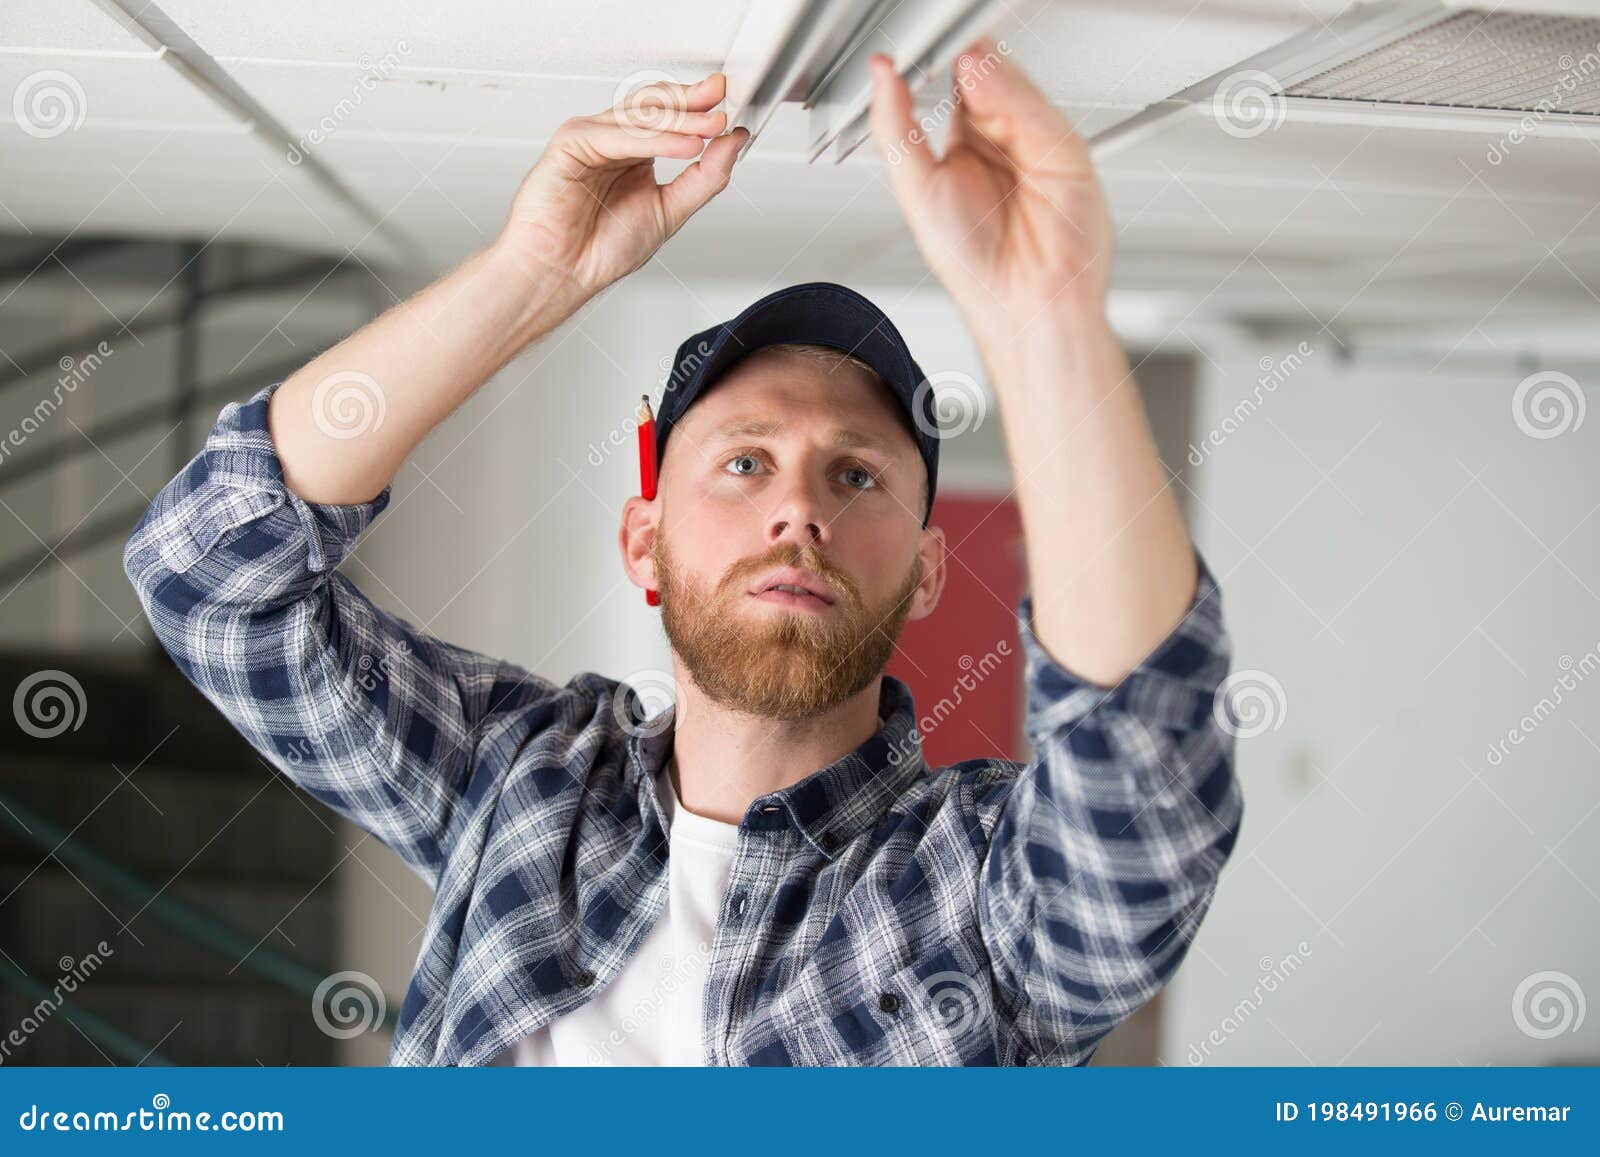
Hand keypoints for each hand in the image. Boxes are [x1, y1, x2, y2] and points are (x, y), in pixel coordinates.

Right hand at [495, 74, 747, 320]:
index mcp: (634, 153)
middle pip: (654, 106)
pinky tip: (685, 146)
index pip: (669, 117)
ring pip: (639, 117)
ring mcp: (590, 138)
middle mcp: (612, 140)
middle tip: (722, 101)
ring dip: (680, 120)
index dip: (699, 108)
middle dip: (691, 102)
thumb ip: (705, 177)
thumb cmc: (601, 250)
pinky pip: (617, 135)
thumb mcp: (671, 210)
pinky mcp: (571, 143)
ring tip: (712, 127)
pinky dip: (654, 140)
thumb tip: (734, 142)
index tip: (731, 106)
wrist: (564, 274)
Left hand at [867, 39, 1113, 337]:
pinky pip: (1036, 107)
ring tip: (963, 62)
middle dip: (961, 59)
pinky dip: (1010, 88)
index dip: (934, 68)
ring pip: (1009, 87)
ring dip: (984, 69)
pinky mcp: (1064, 149)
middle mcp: (1000, 145)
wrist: (1025, 300)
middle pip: (984, 80)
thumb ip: (898, 128)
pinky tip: (986, 79)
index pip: (954, 92)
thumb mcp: (915, 189)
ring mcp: (1033, 143)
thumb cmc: (973, 265)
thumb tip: (883, 77)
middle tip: (939, 40)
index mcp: (962, 155)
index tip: (910, 51)